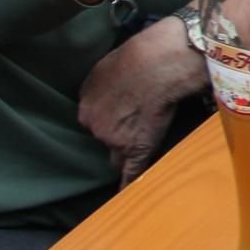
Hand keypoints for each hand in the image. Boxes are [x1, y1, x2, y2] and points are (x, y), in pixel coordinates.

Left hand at [78, 18, 208, 184]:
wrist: (165, 61)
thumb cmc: (143, 53)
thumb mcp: (108, 63)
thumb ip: (103, 85)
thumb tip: (111, 94)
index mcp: (85, 102)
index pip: (93, 119)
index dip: (110, 115)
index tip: (122, 112)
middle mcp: (93, 124)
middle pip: (103, 137)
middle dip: (117, 131)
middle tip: (138, 118)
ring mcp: (114, 139)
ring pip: (118, 152)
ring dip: (129, 148)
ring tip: (148, 134)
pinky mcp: (137, 148)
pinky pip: (130, 172)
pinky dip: (128, 185)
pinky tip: (126, 195)